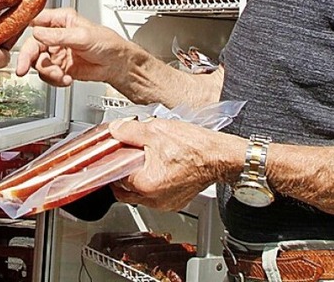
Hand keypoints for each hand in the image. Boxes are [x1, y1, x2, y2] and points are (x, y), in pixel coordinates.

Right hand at [14, 7, 133, 86]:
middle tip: (24, 69)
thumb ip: (59, 36)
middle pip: (32, 45)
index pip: (36, 21)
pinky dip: (54, 80)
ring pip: (38, 63)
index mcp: (61, 20)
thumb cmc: (108, 44)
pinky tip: (66, 79)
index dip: (25, 29)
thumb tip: (37, 32)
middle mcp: (56, 35)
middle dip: (29, 58)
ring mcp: (57, 52)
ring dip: (47, 72)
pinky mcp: (59, 68)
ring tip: (60, 75)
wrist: (117, 66)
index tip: (16, 39)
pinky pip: (47, 75)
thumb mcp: (83, 36)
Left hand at [107, 118, 238, 211]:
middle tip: (125, 155)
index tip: (114, 152)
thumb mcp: (155, 130)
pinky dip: (151, 182)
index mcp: (145, 184)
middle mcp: (154, 199)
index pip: (115, 175)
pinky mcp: (174, 202)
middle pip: (124, 189)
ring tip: (144, 158)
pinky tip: (158, 165)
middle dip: (122, 171)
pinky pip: (154, 195)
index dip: (113, 160)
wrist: (220, 156)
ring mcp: (165, 203)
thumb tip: (115, 130)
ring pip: (139, 193)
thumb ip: (129, 130)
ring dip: (137, 177)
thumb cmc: (194, 146)